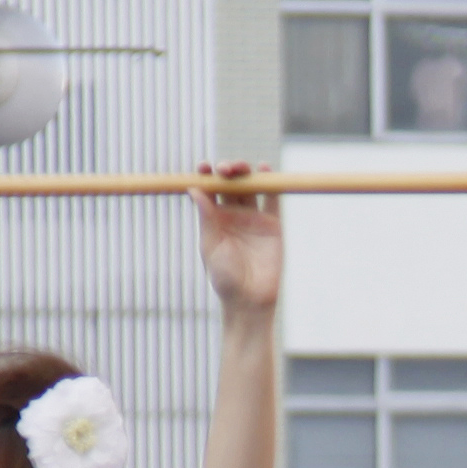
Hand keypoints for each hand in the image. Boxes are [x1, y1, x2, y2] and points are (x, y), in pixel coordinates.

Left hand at [196, 163, 280, 315]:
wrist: (250, 300)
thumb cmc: (224, 278)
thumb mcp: (211, 246)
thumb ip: (206, 217)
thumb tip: (194, 188)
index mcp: (213, 219)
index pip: (209, 190)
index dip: (206, 175)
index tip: (204, 167)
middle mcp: (233, 215)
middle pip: (230, 183)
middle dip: (227, 170)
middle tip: (226, 169)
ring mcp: (253, 218)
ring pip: (250, 187)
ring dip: (246, 172)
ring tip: (242, 168)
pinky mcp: (273, 225)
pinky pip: (272, 198)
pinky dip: (271, 182)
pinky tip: (265, 169)